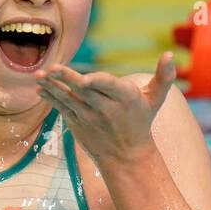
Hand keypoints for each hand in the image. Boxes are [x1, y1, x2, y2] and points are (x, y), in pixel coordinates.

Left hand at [35, 51, 178, 164]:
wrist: (127, 155)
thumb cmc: (141, 120)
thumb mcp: (156, 99)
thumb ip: (164, 76)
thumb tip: (171, 54)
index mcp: (125, 98)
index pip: (109, 86)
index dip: (97, 82)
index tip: (84, 79)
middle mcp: (106, 108)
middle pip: (84, 91)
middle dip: (67, 79)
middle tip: (51, 68)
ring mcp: (89, 117)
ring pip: (69, 99)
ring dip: (52, 87)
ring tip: (39, 75)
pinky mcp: (77, 123)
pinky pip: (62, 108)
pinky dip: (51, 98)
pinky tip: (40, 88)